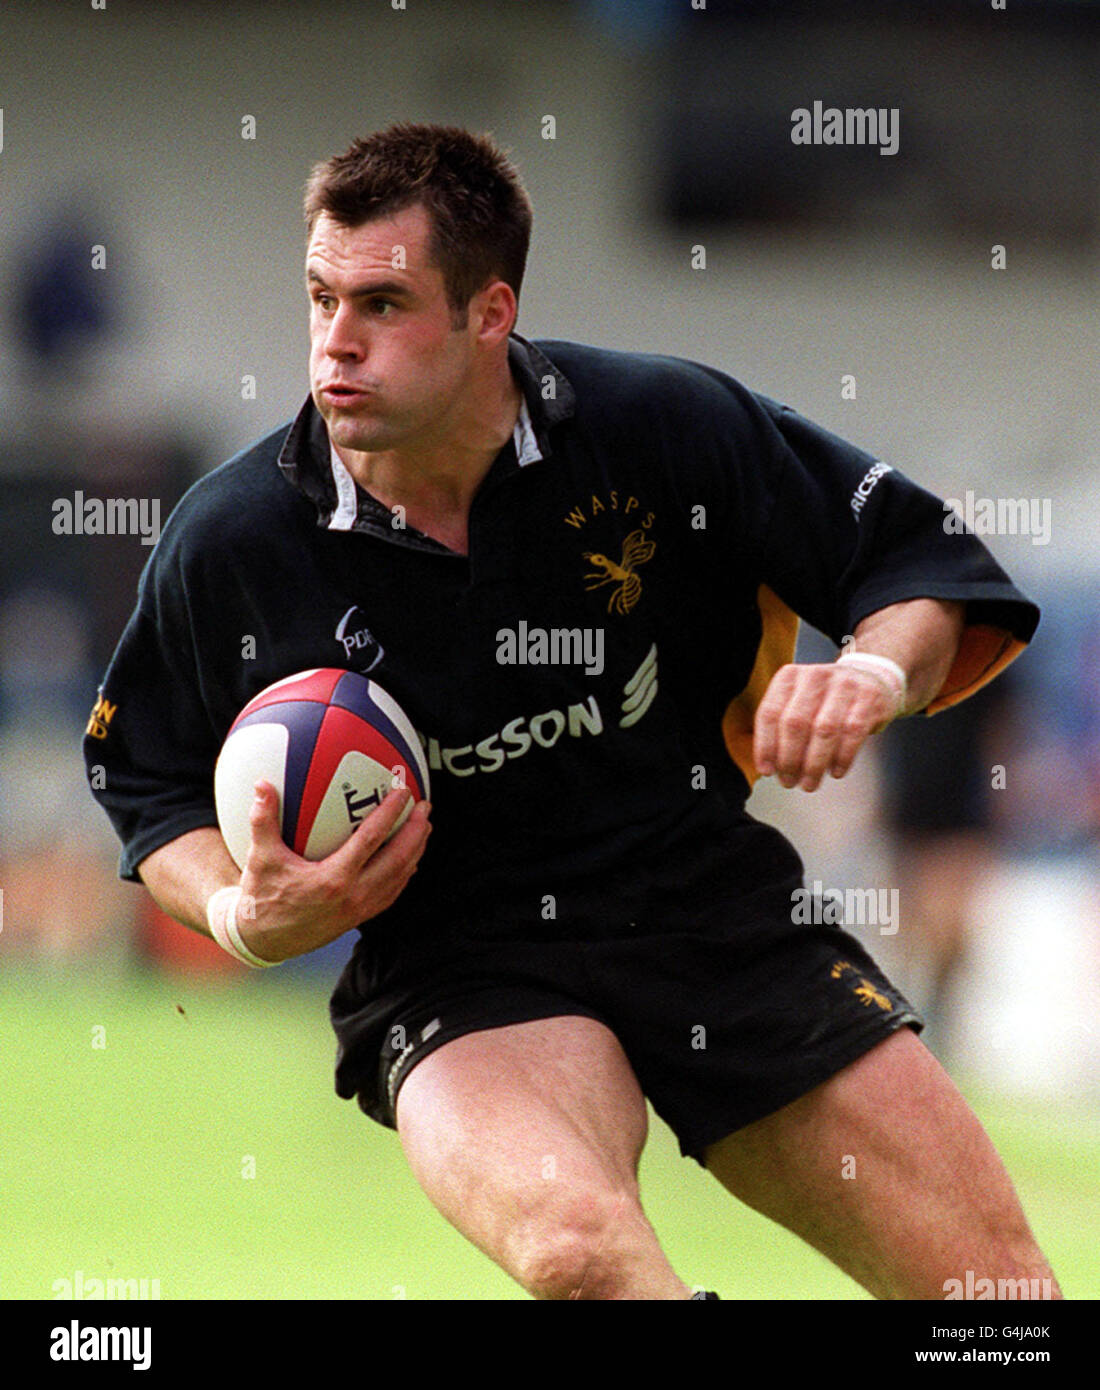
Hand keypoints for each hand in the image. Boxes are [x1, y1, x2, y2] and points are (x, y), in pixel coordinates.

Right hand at [236, 781, 431, 961]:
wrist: (264, 942)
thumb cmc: (261, 897)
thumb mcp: (261, 858)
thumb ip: (263, 820)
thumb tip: (261, 785)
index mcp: (333, 879)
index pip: (371, 840)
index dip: (390, 814)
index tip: (403, 793)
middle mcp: (353, 896)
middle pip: (398, 860)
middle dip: (416, 832)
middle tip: (424, 807)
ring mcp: (360, 909)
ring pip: (400, 877)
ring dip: (416, 850)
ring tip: (423, 827)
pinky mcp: (360, 918)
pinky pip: (392, 892)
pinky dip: (405, 872)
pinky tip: (409, 858)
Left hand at [753, 662, 897, 792]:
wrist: (871, 678)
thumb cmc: (826, 699)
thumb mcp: (799, 701)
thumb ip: (781, 726)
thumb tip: (769, 768)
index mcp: (789, 676)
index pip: (770, 713)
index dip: (765, 746)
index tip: (767, 771)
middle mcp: (815, 676)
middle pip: (795, 723)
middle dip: (790, 759)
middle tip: (789, 782)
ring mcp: (844, 684)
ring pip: (824, 730)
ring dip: (815, 764)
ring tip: (810, 783)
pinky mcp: (869, 697)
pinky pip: (853, 733)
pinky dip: (842, 757)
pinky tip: (836, 772)